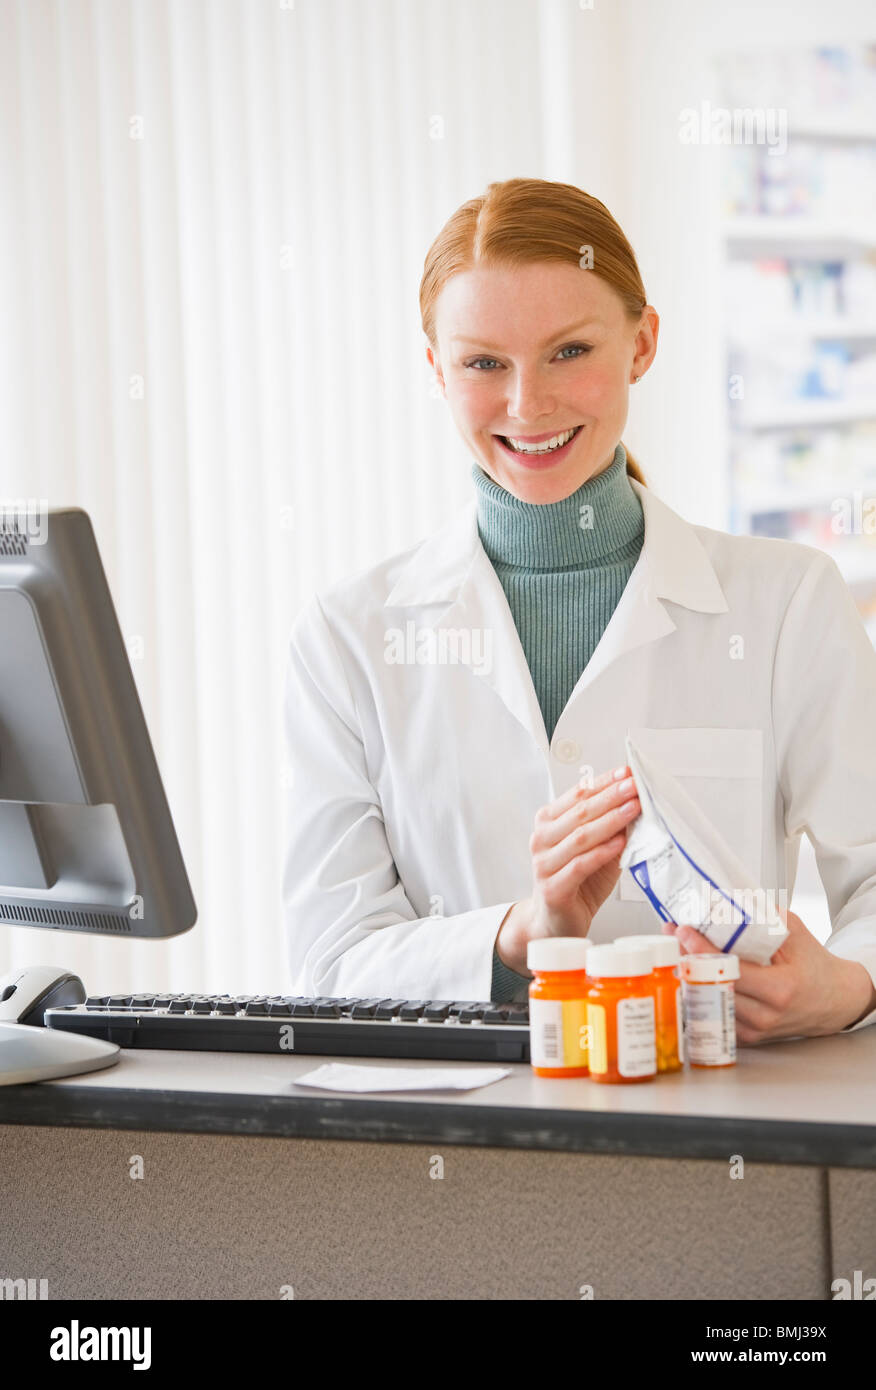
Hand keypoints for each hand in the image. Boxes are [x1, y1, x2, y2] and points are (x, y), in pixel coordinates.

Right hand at [496, 765, 640, 973]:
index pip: (577, 795)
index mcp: (548, 823)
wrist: (555, 923)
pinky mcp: (553, 888)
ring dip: (611, 820)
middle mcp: (541, 839)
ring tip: (633, 809)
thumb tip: (634, 802)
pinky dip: (602, 852)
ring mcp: (544, 864)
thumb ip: (608, 828)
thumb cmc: (577, 883)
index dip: (603, 782)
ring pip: (581, 836)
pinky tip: (620, 843)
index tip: (626, 773)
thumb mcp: (594, 849)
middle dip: (611, 797)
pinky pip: (580, 865)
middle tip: (634, 787)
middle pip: (580, 813)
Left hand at [663, 909, 875, 1041]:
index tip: (684, 931)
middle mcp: (766, 1014)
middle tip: (672, 938)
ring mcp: (755, 1029)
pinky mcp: (748, 1037)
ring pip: (709, 1002)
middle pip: (713, 987)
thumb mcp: (795, 932)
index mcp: (780, 989)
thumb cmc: (816, 966)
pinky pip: (715, 1014)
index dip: (702, 950)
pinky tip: (692, 975)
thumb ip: (764, 917)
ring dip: (690, 976)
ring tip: (679, 952)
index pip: (730, 970)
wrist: (834, 999)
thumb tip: (728, 900)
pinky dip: (701, 993)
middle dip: (688, 959)